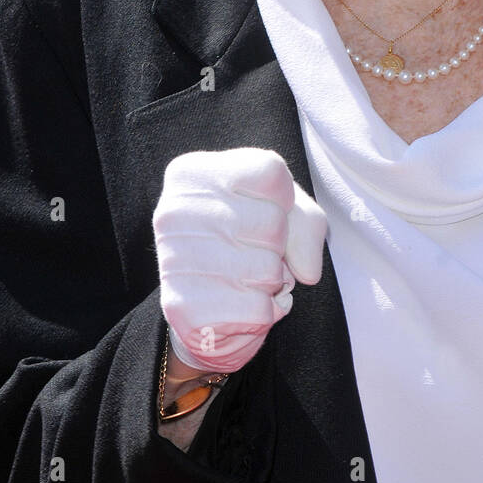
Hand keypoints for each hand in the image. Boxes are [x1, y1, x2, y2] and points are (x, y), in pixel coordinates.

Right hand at [152, 148, 327, 372]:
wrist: (203, 303)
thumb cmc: (241, 242)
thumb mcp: (277, 209)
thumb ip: (306, 222)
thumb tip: (307, 271)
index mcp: (192, 173)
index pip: (271, 171)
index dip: (284, 198)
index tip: (264, 208)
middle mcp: (175, 211)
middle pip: (274, 222)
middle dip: (278, 243)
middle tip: (250, 249)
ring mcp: (175, 259)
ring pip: (269, 269)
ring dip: (271, 280)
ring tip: (243, 276)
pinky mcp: (183, 308)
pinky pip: (259, 308)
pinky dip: (262, 311)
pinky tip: (237, 302)